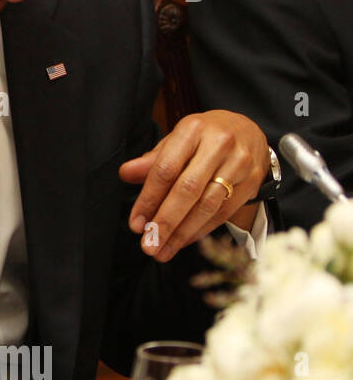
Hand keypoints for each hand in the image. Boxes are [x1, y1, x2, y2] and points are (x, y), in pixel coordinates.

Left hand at [119, 110, 269, 262]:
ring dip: (182, 233)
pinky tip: (183, 241)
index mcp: (192, 130)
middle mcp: (219, 144)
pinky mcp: (253, 182)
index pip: (165, 170)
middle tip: (149, 245)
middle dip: (165, 222)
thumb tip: (126, 173)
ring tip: (163, 250)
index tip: (136, 224)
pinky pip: (224, 212)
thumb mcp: (175, 141)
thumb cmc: (203, 138)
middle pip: (188, 190)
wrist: (247, 130)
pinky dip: (201, 230)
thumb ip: (151, 161)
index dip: (148, 200)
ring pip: (208, 205)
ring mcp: (240, 163)